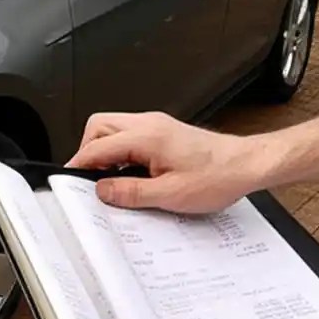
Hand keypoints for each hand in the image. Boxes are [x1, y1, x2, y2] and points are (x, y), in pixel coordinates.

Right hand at [66, 112, 269, 212]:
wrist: (247, 165)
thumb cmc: (219, 176)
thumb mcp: (170, 194)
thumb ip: (130, 192)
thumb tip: (102, 191)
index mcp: (146, 137)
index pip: (96, 146)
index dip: (79, 165)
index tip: (70, 180)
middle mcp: (148, 124)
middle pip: (99, 127)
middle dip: (88, 152)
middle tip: (89, 178)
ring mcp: (156, 125)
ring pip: (113, 128)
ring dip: (105, 151)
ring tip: (109, 178)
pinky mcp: (163, 131)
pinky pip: (129, 134)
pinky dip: (120, 151)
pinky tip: (129, 172)